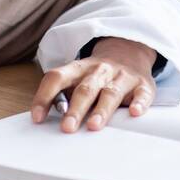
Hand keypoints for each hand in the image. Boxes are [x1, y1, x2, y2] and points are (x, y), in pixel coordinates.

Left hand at [30, 37, 157, 132]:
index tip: (37, 118)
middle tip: (67, 128)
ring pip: (110, 93)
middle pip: (85, 89)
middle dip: (75, 109)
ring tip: (94, 126)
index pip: (57, 77)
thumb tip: (44, 118)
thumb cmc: (97, 75)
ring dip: (102, 109)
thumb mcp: (77, 77)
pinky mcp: (142, 84)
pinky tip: (134, 112)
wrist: (129, 52)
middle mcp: (100, 70)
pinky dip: (139, 102)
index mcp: (78, 68)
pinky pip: (141, 94)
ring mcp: (122, 76)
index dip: (45, 96)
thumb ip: (62, 94)